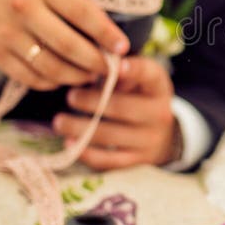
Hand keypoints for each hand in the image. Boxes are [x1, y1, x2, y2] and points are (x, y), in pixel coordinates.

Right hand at [0, 0, 128, 89]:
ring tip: (90, 76)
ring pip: (51, 67)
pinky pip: (29, 77)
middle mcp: (25, 9)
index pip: (83, 13)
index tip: (122, 47)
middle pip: (69, 46)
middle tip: (110, 69)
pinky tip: (62, 78)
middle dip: (96, 63)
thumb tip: (108, 18)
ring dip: (76, 77)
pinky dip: (51, 82)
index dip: (106, 33)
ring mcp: (7, 33)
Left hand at [53, 56, 177, 169]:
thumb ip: (120, 72)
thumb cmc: (141, 98)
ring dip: (81, 128)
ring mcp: (149, 139)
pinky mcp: (138, 161)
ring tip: (59, 122)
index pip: (149, 75)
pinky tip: (69, 143)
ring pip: (112, 135)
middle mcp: (159, 113)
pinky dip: (87, 153)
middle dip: (92, 102)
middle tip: (70, 96)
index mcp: (158, 87)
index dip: (134, 70)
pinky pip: (110, 160)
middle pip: (123, 107)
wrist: (165, 136)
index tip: (116, 65)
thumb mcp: (140, 81)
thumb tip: (90, 63)